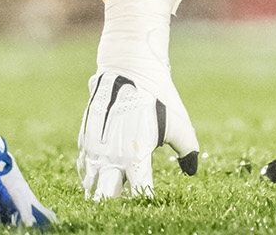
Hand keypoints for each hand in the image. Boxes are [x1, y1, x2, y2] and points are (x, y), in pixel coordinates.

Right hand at [77, 0, 199, 198]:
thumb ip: (188, 149)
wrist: (129, 67)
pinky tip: (91, 178)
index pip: (139, 192)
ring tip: (102, 200)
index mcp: (137, 157)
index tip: (148, 205)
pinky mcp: (86, 135)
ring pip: (91, 182)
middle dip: (112, 204)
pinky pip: (83, 162)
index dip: (144, 200)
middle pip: (107, 195)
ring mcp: (96, 147)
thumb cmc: (159, 96)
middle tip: (118, 209)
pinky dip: (87, 173)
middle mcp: (113, 156)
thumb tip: (192, 169)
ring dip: (97, 191)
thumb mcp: (180, 123)